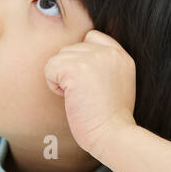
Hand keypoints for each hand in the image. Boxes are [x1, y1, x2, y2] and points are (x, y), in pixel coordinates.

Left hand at [44, 28, 136, 158]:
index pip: (91, 37)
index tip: (85, 80)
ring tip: (79, 97)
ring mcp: (92, 57)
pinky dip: (54, 85)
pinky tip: (70, 98)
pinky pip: (49, 69)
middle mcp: (108, 52)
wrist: (113, 134)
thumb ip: (104, 66)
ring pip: (58, 58)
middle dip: (70, 71)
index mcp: (120, 55)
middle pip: (71, 48)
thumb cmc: (111, 119)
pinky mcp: (75, 68)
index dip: (81, 57)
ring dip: (62, 79)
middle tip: (85, 94)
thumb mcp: (118, 83)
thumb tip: (78, 62)